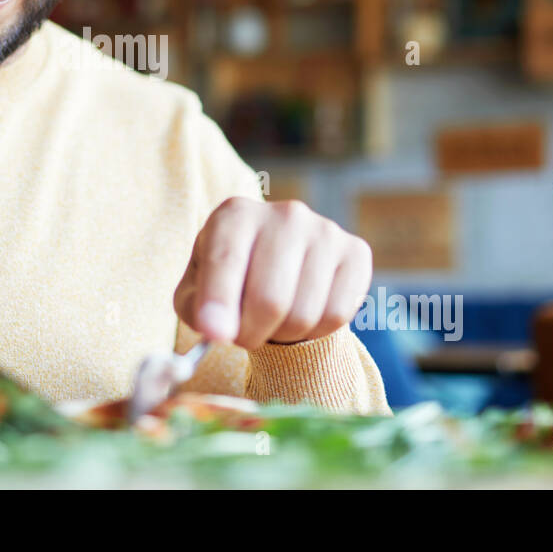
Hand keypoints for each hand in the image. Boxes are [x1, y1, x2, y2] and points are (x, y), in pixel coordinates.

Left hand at [173, 197, 370, 348]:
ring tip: (272, 322)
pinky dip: (316, 331)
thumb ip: (196, 309)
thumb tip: (215, 330)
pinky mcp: (356, 252)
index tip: (215, 334)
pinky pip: (337, 314)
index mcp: (235, 215)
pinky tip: (303, 313)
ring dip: (282, 335)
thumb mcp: (197, 291)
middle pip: (269, 299)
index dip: (219, 302)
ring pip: (303, 314)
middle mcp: (284, 214)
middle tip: (243, 337)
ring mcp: (325, 230)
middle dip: (251, 333)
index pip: (226, 260)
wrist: (278, 268)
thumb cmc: (229, 282)